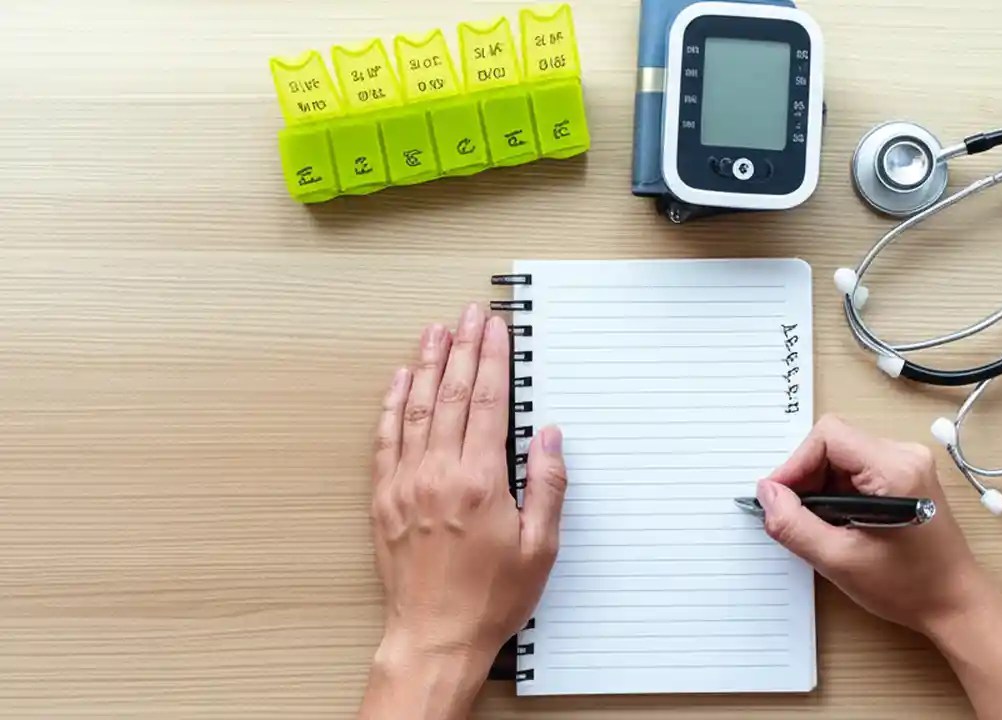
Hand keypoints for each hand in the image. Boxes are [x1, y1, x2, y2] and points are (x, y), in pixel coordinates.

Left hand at [361, 303, 566, 719]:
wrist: (434, 636)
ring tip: (435, 330)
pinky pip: (385, 438)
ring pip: (416, 407)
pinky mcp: (384, 498)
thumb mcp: (540, 547)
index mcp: (481, 481)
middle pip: (451, 393)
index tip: (497, 328)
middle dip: (463, 347)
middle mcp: (439, 474)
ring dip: (426, 363)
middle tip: (470, 314)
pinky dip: (392, 404)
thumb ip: (547, 486)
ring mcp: (406, 483)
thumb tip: (548, 436)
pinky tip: (399, 380)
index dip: (493, 358)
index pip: (488, 402)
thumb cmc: (490, 598)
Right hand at [757, 414, 987, 633]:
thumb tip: (767, 494)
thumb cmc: (910, 586)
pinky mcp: (905, 475)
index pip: (828, 436)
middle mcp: (906, 456)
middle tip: (794, 516)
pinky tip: (837, 522)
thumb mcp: (839, 560)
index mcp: (896, 469)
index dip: (795, 464)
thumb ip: (794, 525)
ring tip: (819, 525)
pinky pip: (856, 468)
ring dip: (820, 487)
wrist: (954, 603)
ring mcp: (908, 464)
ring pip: (842, 456)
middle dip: (806, 478)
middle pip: (834, 443)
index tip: (778, 497)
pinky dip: (836, 491)